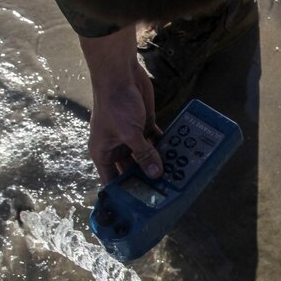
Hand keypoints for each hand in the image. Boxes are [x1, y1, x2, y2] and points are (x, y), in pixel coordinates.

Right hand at [80, 27, 163, 183]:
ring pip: (145, 156)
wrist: (120, 74)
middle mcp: (115, 147)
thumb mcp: (130, 134)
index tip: (138, 206)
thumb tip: (156, 174)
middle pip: (131, 170)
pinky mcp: (143, 125)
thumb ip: (143, 154)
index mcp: (103, 153)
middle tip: (163, 194)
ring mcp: (130, 137)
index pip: (111, 181)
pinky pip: (154, 141)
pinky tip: (177, 156)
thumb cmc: (115, 104)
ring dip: (157, 164)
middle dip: (145, 179)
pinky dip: (163, 147)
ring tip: (174, 178)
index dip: (123, 193)